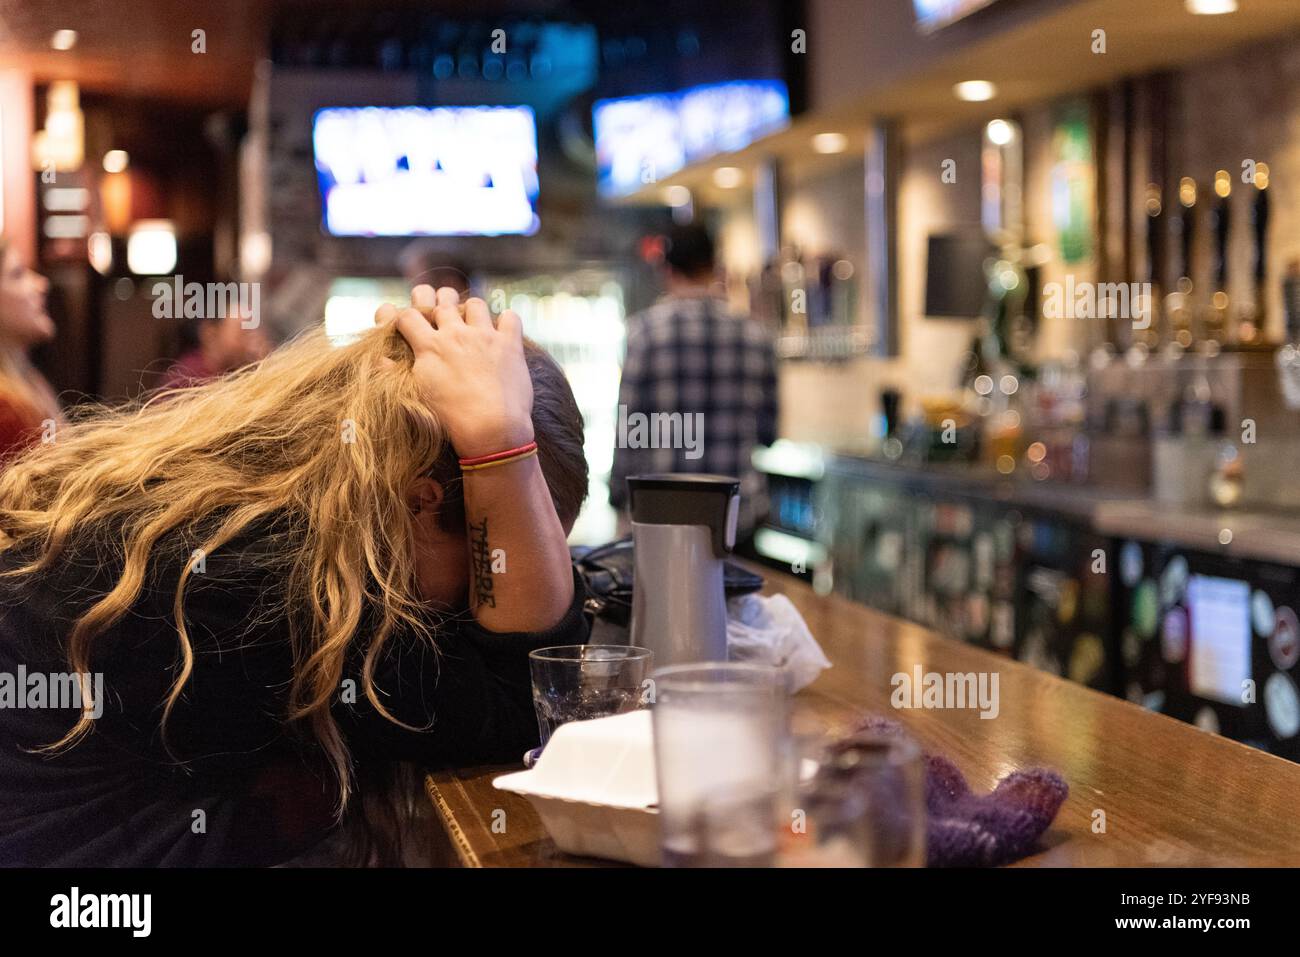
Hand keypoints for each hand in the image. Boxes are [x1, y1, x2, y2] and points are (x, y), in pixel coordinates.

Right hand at [380, 285, 533, 458]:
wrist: (490, 430)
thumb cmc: (448, 420)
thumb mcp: (413, 395)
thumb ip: (394, 372)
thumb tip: (379, 357)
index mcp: (429, 347)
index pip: (408, 315)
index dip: (405, 317)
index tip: (410, 325)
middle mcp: (456, 335)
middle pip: (442, 301)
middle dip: (439, 302)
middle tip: (442, 313)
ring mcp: (485, 336)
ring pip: (475, 304)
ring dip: (472, 310)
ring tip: (472, 322)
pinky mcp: (510, 344)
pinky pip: (510, 317)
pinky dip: (507, 321)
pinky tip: (502, 331)